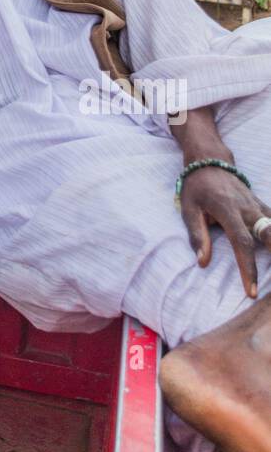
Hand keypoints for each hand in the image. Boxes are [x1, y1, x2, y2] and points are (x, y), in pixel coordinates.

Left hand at [179, 166, 270, 297]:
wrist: (210, 160)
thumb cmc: (197, 188)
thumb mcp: (189, 209)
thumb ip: (197, 236)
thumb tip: (203, 263)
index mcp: (227, 210)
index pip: (242, 243)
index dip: (248, 268)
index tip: (251, 291)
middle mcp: (247, 208)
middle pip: (269, 234)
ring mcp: (257, 205)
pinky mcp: (261, 205)